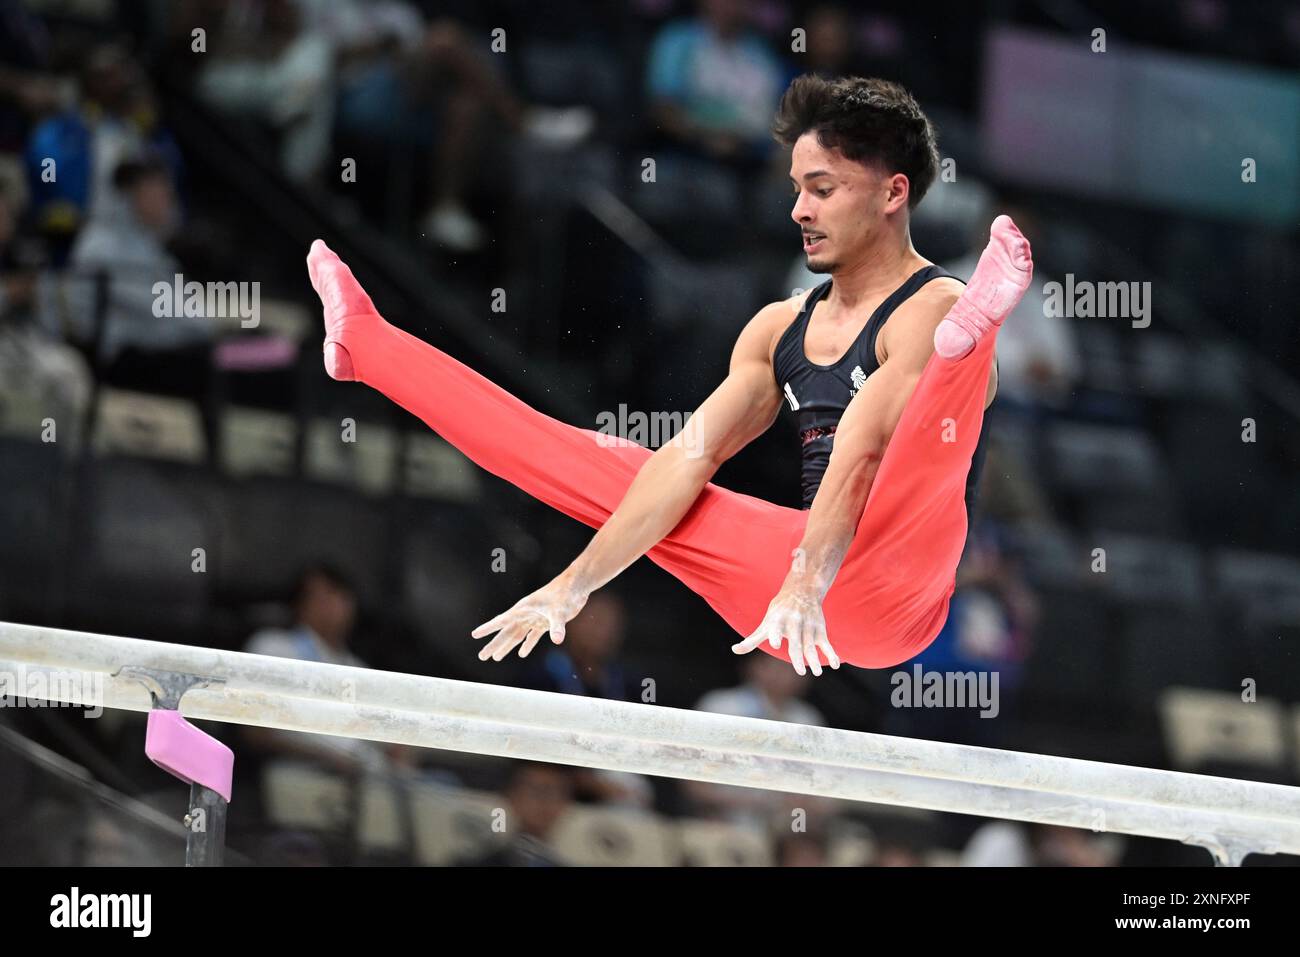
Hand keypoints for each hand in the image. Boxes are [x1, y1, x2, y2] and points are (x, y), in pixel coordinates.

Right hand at [471, 576, 588, 661]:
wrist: (576, 587)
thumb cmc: (565, 593)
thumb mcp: (559, 611)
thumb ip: (557, 626)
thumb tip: (557, 640)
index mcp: (523, 609)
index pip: (501, 621)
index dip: (488, 628)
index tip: (475, 634)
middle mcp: (526, 615)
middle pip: (507, 632)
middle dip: (495, 644)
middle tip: (482, 656)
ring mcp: (535, 618)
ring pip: (518, 635)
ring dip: (508, 647)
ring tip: (496, 657)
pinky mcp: (546, 622)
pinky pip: (533, 636)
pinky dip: (528, 644)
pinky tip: (522, 653)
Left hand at [730, 584, 839, 675]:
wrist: (802, 590)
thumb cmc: (778, 611)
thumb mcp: (765, 623)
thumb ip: (751, 640)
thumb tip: (734, 650)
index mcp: (777, 621)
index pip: (775, 629)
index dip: (775, 635)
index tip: (774, 644)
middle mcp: (793, 622)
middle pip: (796, 642)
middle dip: (798, 656)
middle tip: (801, 671)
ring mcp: (808, 625)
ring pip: (811, 644)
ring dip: (815, 658)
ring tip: (817, 673)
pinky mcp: (819, 628)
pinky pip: (826, 643)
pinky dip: (831, 653)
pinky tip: (836, 665)